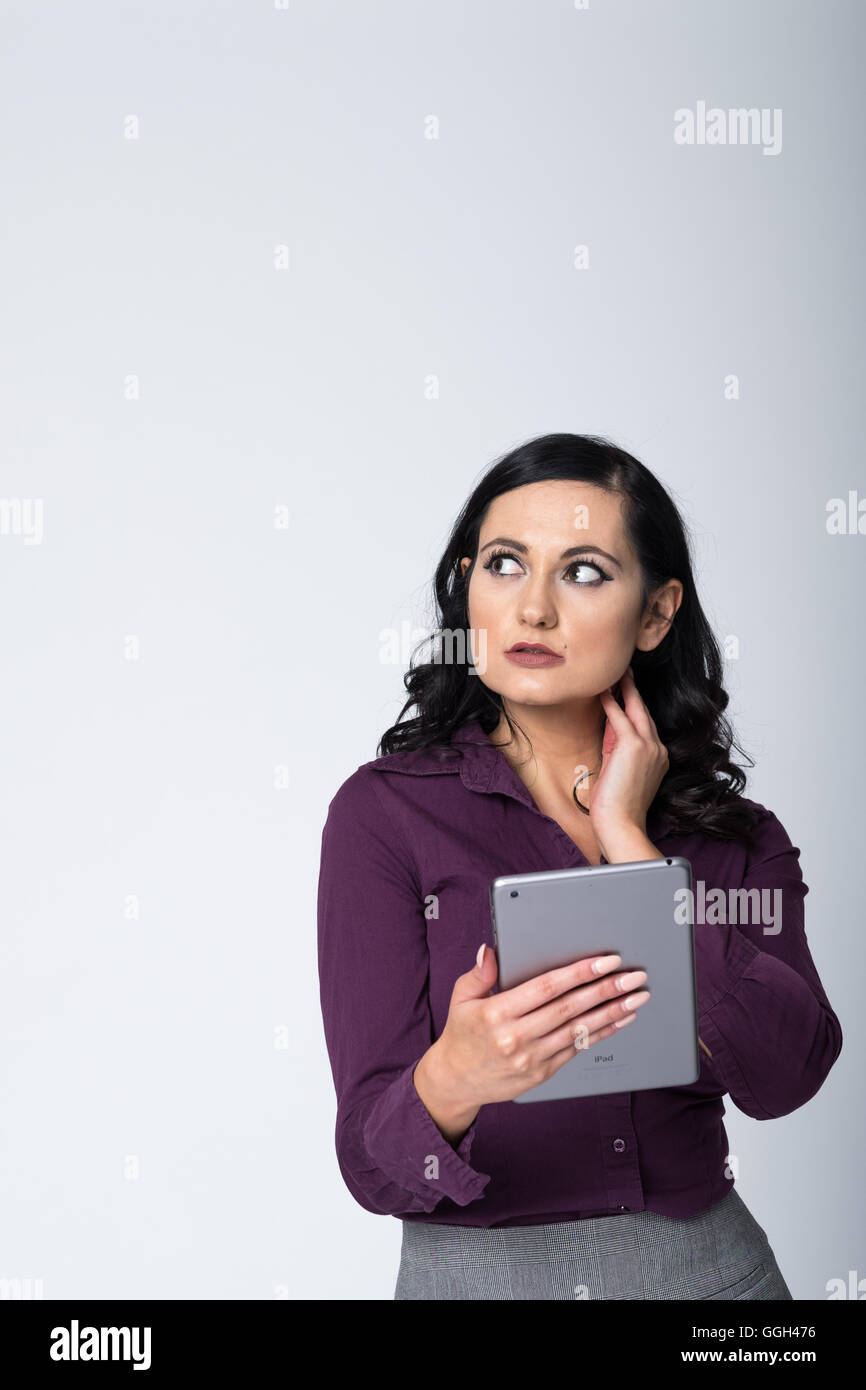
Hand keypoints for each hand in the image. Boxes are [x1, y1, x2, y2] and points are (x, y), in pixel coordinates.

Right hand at [425, 943, 650, 1111]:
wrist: (456, 1081)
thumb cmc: (462, 1034)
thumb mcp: (462, 998)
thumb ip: (479, 973)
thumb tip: (490, 950)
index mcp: (497, 1013)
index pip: (546, 988)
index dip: (579, 972)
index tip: (605, 961)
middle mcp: (516, 1037)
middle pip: (570, 1008)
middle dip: (606, 990)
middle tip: (633, 977)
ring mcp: (531, 1058)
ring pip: (579, 1030)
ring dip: (612, 1012)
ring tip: (636, 997)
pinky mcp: (541, 1073)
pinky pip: (577, 1049)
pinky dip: (602, 1033)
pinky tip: (620, 1020)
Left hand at [588, 665, 669, 847]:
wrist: (620, 824)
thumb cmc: (616, 806)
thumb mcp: (619, 771)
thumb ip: (616, 749)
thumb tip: (610, 725)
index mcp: (658, 758)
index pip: (646, 727)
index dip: (635, 709)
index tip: (627, 694)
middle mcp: (658, 749)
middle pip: (645, 713)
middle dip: (635, 692)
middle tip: (626, 672)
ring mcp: (649, 747)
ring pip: (637, 710)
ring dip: (626, 689)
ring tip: (617, 673)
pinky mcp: (634, 746)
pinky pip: (621, 717)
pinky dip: (612, 702)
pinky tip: (604, 690)